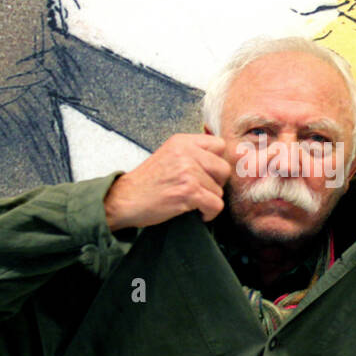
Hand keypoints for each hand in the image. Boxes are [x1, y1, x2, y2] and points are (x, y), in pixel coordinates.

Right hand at [103, 133, 230, 229]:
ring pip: (219, 190)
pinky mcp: (188, 192)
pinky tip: (196, 213)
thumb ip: (193, 154)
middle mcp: (186, 153)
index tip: (207, 174)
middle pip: (224, 168)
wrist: (124, 199)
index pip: (220, 145)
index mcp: (182, 141)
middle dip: (216, 183)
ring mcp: (188, 172)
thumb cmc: (147, 182)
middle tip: (201, 191)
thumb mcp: (169, 156)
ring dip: (209, 200)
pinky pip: (216, 205)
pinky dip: (209, 214)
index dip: (217, 162)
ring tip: (191, 202)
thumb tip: (231, 156)